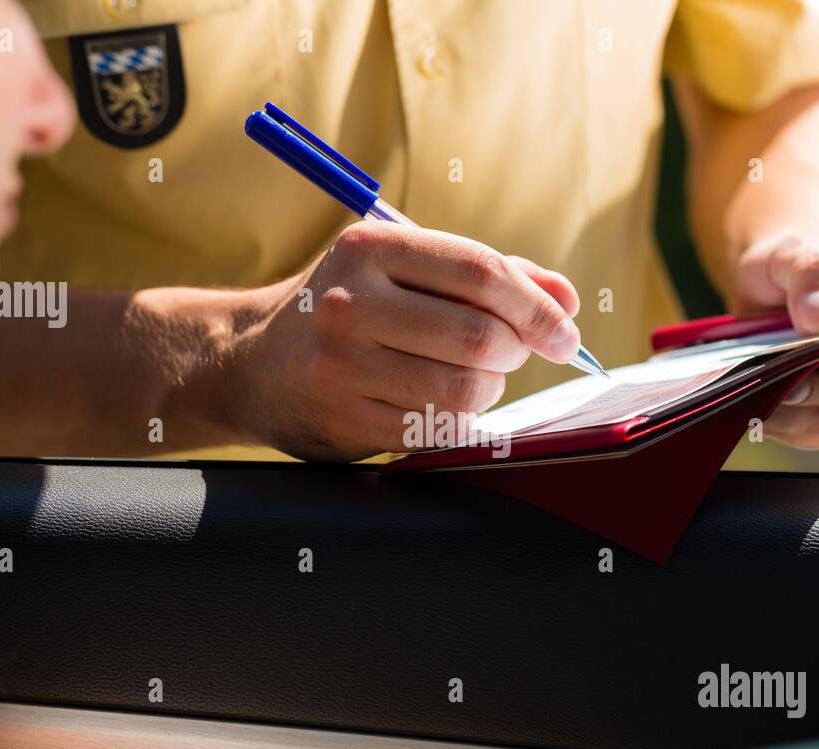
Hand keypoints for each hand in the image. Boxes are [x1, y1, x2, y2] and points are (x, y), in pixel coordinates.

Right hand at [239, 222, 580, 460]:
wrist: (250, 362)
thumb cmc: (352, 309)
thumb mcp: (404, 270)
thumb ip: (489, 276)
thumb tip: (568, 299)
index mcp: (371, 247)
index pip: (480, 272)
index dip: (537, 306)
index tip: (564, 332)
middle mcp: (351, 303)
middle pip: (480, 337)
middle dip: (514, 352)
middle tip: (508, 356)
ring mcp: (343, 366)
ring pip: (464, 390)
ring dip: (487, 391)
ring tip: (469, 380)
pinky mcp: (344, 420)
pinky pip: (437, 431)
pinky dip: (457, 422)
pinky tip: (440, 406)